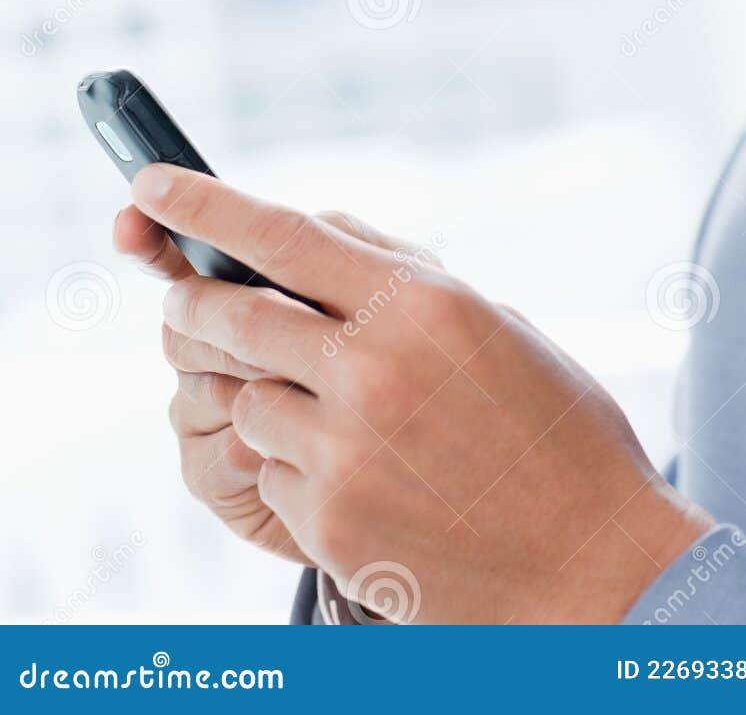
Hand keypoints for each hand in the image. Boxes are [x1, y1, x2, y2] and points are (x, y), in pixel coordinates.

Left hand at [129, 164, 713, 623]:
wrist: (594, 564)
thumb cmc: (554, 430)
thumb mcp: (492, 322)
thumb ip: (399, 272)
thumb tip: (313, 229)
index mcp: (421, 304)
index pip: (281, 235)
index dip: (204, 203)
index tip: (152, 182)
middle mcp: (372, 370)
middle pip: (234, 315)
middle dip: (196, 303)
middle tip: (183, 298)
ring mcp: (345, 453)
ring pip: (247, 400)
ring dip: (272, 399)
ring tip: (343, 422)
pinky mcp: (330, 525)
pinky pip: (274, 475)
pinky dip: (300, 470)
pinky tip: (370, 484)